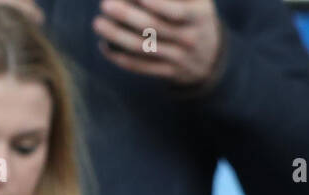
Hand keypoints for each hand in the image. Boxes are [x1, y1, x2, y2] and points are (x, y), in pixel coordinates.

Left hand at [93, 0, 223, 86]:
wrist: (210, 56)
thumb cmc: (194, 17)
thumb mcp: (196, 0)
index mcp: (199, 15)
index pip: (175, 10)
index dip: (153, 2)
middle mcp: (190, 37)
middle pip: (154, 28)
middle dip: (127, 15)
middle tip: (105, 4)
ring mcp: (179, 58)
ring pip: (143, 47)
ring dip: (117, 36)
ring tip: (98, 23)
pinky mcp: (167, 72)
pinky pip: (140, 66)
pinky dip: (120, 57)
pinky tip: (104, 45)